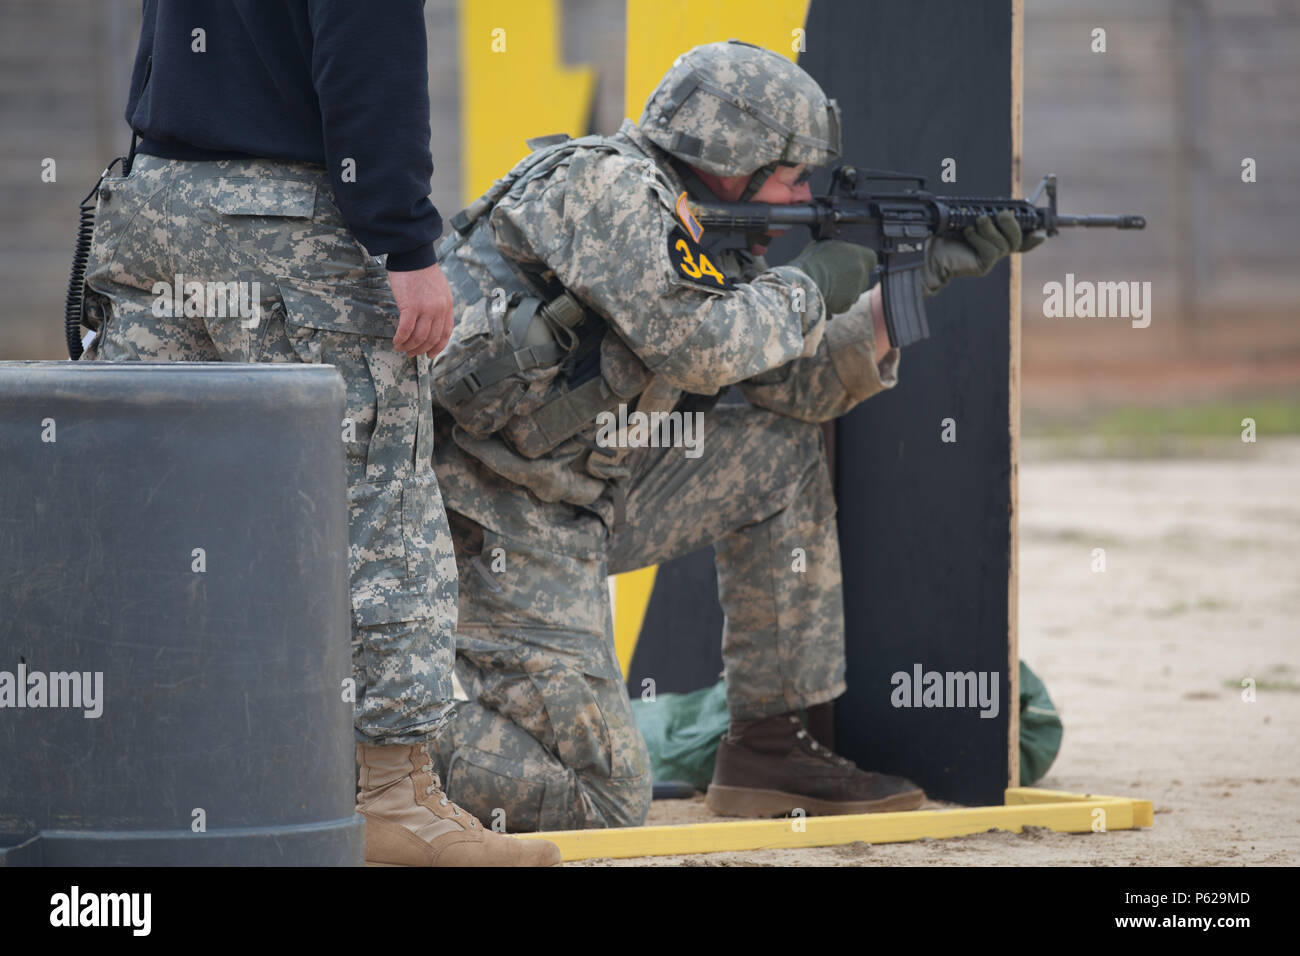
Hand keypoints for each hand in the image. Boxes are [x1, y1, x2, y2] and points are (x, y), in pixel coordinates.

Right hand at [388, 262, 454, 357]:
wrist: (413, 255)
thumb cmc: (421, 270)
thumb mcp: (439, 289)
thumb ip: (437, 306)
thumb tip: (430, 322)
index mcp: (447, 305)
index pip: (446, 333)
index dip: (438, 347)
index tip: (430, 354)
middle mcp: (439, 309)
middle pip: (432, 338)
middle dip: (421, 350)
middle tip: (411, 354)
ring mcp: (426, 309)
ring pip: (419, 337)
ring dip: (409, 346)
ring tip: (401, 348)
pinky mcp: (411, 306)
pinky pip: (406, 330)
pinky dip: (401, 339)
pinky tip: (396, 341)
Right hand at [790, 240, 878, 315]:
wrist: (804, 281)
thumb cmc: (812, 260)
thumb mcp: (827, 246)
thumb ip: (840, 251)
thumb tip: (839, 254)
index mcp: (860, 256)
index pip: (871, 259)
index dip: (863, 262)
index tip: (854, 263)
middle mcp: (861, 273)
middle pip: (863, 278)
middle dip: (853, 279)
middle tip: (836, 276)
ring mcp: (855, 291)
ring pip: (854, 293)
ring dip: (844, 292)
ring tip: (827, 286)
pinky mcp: (845, 305)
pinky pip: (844, 305)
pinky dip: (836, 303)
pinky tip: (824, 296)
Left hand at [921, 210, 1043, 296]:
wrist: (925, 252)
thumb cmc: (942, 235)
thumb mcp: (964, 219)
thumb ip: (983, 215)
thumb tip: (998, 210)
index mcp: (994, 236)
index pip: (1021, 238)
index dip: (1033, 236)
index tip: (1042, 232)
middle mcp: (995, 249)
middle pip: (1017, 239)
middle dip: (1012, 224)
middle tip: (1001, 214)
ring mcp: (989, 259)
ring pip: (1004, 244)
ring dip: (990, 229)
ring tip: (977, 222)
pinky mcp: (982, 266)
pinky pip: (991, 251)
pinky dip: (980, 239)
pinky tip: (967, 233)